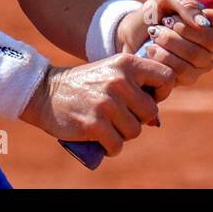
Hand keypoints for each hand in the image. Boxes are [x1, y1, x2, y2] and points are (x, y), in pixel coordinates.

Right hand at [19, 55, 173, 157]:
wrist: (46, 92)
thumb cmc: (86, 85)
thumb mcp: (112, 72)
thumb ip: (136, 87)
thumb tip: (156, 120)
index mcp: (126, 63)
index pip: (166, 77)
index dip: (161, 92)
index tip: (147, 98)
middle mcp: (119, 80)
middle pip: (150, 111)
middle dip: (138, 118)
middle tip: (120, 116)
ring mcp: (106, 103)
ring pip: (135, 131)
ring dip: (123, 134)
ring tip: (107, 126)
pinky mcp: (94, 124)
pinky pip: (117, 146)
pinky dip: (110, 148)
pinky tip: (100, 140)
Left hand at [115, 0, 212, 89]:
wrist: (129, 34)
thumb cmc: (151, 13)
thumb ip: (185, 2)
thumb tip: (203, 22)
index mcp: (212, 19)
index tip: (203, 14)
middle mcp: (211, 42)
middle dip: (186, 30)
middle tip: (166, 22)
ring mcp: (201, 61)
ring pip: (199, 57)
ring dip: (172, 43)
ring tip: (155, 35)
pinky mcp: (187, 78)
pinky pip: (185, 72)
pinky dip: (165, 58)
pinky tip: (152, 50)